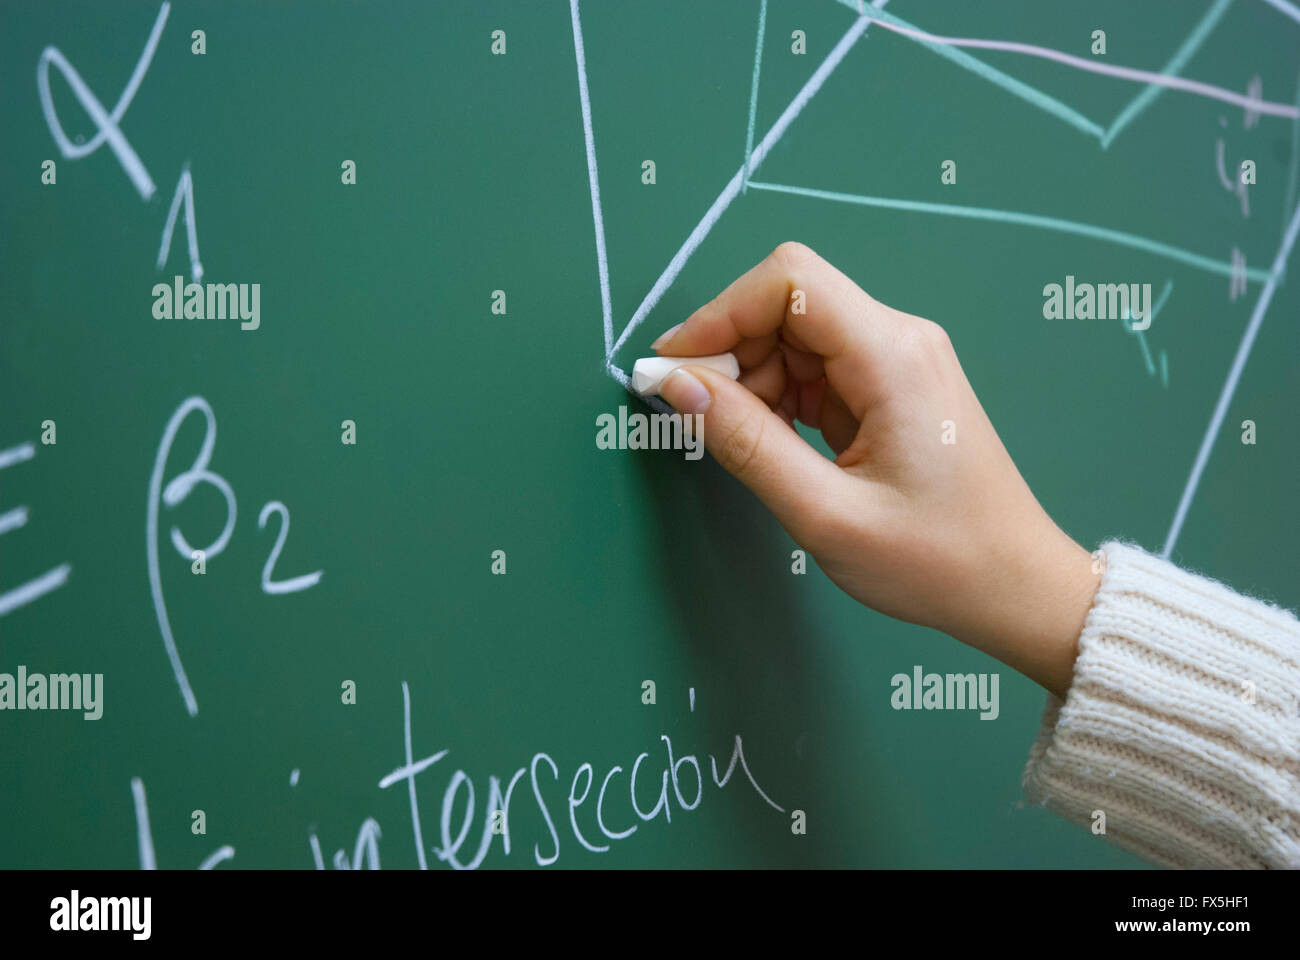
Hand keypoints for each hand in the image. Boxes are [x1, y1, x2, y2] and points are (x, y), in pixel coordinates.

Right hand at [654, 242, 1098, 697]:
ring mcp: (900, 360)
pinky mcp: (893, 386)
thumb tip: (676, 386)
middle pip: (788, 305)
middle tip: (704, 423)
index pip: (788, 282)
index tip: (673, 370)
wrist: (1015, 588)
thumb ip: (745, 443)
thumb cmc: (935, 561)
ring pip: (797, 338)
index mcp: (892, 356)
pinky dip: (782, 400)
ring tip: (749, 449)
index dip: (719, 315)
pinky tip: (779, 448)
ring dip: (755, 382)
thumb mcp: (825, 514)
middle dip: (734, 354)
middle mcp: (900, 339)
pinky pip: (818, 369)